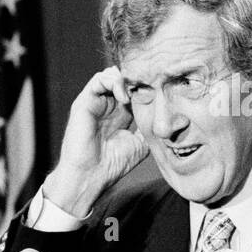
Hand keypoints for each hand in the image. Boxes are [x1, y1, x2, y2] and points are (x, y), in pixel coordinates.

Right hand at [41, 67, 149, 216]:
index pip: (134, 90)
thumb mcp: (140, 144)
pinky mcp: (84, 101)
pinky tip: (124, 96)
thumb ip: (149, 129)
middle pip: (124, 79)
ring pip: (112, 75)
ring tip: (137, 93)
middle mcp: (107, 106)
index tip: (162, 93)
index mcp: (120, 114)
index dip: (148, 88)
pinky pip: (98, 79)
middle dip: (139, 80)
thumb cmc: (112, 165)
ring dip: (127, 79)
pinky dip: (113, 81)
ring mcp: (95, 102)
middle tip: (152, 87)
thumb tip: (168, 121)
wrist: (90, 176)